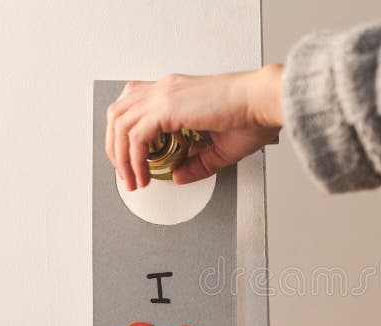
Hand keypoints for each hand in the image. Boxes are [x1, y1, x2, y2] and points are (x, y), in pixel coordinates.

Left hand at [106, 65, 283, 189]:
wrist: (264, 101)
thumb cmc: (253, 116)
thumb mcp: (221, 148)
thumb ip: (197, 163)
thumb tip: (178, 176)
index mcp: (176, 92)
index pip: (133, 106)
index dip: (126, 135)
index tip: (132, 159)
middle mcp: (165, 89)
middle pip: (118, 114)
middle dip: (115, 147)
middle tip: (126, 174)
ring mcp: (164, 95)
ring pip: (120, 124)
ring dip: (121, 156)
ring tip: (131, 180)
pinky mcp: (167, 107)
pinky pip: (136, 136)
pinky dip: (134, 159)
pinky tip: (144, 174)